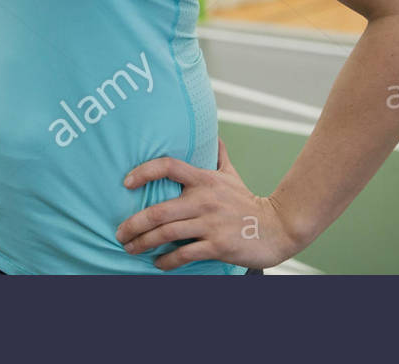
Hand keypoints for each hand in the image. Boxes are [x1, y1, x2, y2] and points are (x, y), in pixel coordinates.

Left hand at [114, 138, 296, 270]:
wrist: (279, 227)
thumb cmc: (248, 202)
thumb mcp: (231, 175)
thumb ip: (218, 156)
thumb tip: (213, 135)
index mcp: (204, 179)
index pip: (168, 166)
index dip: (144, 171)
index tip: (126, 182)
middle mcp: (204, 199)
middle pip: (159, 211)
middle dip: (134, 224)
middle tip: (120, 233)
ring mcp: (211, 223)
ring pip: (167, 234)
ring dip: (144, 243)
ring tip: (131, 248)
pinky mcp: (218, 245)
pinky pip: (185, 253)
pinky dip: (168, 261)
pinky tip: (158, 264)